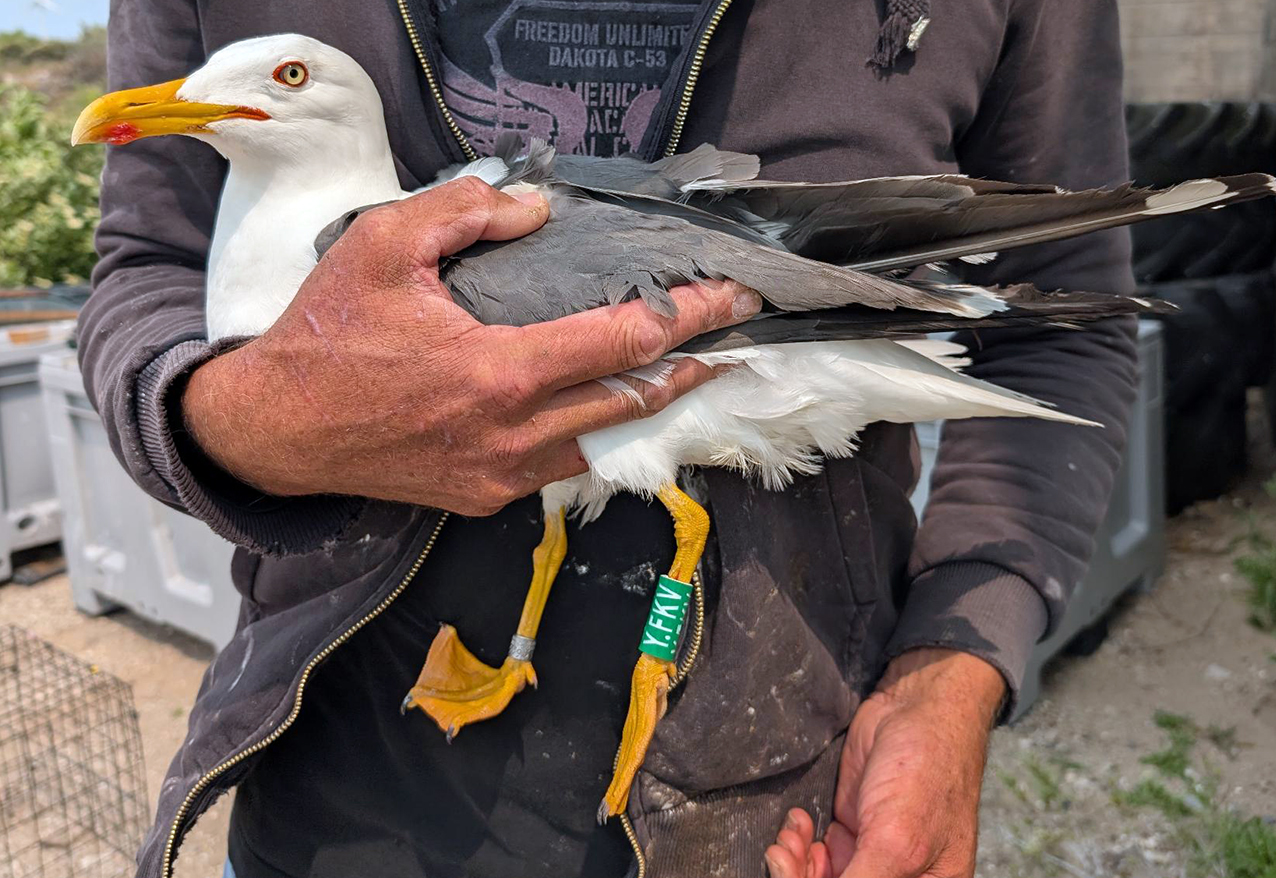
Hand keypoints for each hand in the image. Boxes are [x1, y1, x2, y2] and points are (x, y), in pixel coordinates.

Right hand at [181, 176, 760, 513]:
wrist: (276, 431)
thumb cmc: (325, 336)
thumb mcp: (381, 246)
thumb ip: (464, 211)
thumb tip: (535, 208)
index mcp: (498, 373)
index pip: (623, 340)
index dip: (688, 314)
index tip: (731, 296)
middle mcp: (512, 435)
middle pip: (634, 400)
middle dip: (694, 362)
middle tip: (734, 334)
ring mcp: (501, 474)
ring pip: (606, 442)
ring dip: (652, 405)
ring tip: (688, 368)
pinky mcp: (484, 496)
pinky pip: (563, 464)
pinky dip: (598, 433)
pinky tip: (611, 407)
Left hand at [765, 648, 1005, 877]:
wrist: (916, 707)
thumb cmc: (925, 771)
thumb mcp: (897, 842)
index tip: (790, 874)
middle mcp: (900, 875)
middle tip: (781, 855)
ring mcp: (874, 853)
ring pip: (822, 877)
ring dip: (795, 864)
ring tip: (788, 837)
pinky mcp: (853, 827)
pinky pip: (817, 854)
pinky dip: (800, 845)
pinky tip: (797, 823)